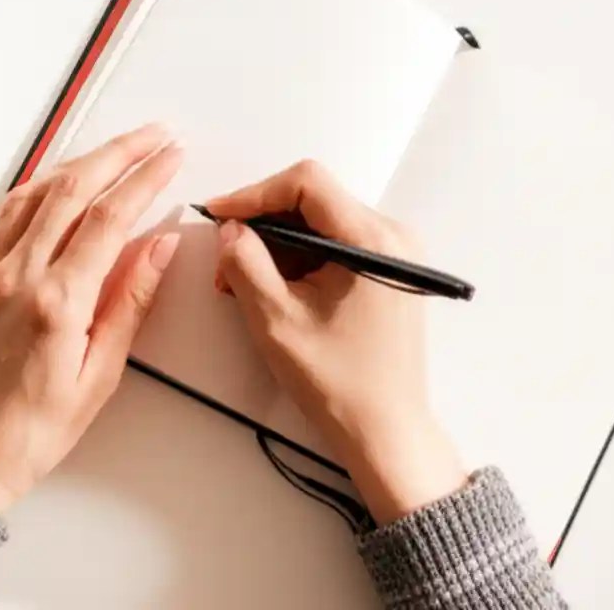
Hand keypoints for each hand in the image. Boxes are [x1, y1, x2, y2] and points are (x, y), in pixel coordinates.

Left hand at [0, 125, 182, 511]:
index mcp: (57, 301)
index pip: (111, 217)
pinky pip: (0, 221)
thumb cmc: (34, 431)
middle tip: (152, 134)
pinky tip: (53, 186)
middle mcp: (17, 276)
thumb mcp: (101, 374)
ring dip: (74, 163)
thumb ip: (130, 301)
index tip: (171, 156)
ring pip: (31, 195)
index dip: (146, 178)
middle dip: (117, 151)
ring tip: (109, 150)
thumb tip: (158, 245)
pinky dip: (33, 193)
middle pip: (72, 189)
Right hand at [207, 160, 465, 522]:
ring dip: (277, 247)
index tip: (220, 215)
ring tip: (243, 285)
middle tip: (225, 260)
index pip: (307, 183)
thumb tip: (230, 230)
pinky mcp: (387, 272)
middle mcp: (393, 238)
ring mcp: (394, 254)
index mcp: (374, 242)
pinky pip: (334, 246)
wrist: (384, 429)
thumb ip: (246, 264)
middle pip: (312, 202)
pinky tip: (273, 291)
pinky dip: (298, 261)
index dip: (255, 193)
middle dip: (262, 226)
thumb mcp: (277, 320)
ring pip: (319, 225)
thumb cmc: (341, 384)